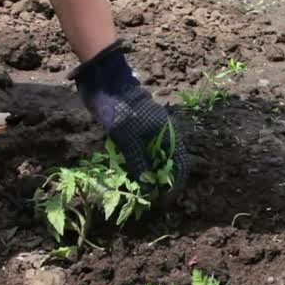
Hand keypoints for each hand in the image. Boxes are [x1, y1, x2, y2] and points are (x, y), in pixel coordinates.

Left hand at [70, 42, 187, 191]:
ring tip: (135, 191)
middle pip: (166, 166)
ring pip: (151, 162)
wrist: (105, 82)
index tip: (162, 202)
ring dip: (144, 177)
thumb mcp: (129, 139)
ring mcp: (147, 134)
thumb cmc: (121, 109)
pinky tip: (125, 175)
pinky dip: (133, 166)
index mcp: (168, 135)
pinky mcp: (133, 133)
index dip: (174, 186)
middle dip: (158, 185)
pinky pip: (137, 155)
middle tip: (146, 201)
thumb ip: (139, 164)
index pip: (180, 166)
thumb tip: (148, 191)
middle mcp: (162, 136)